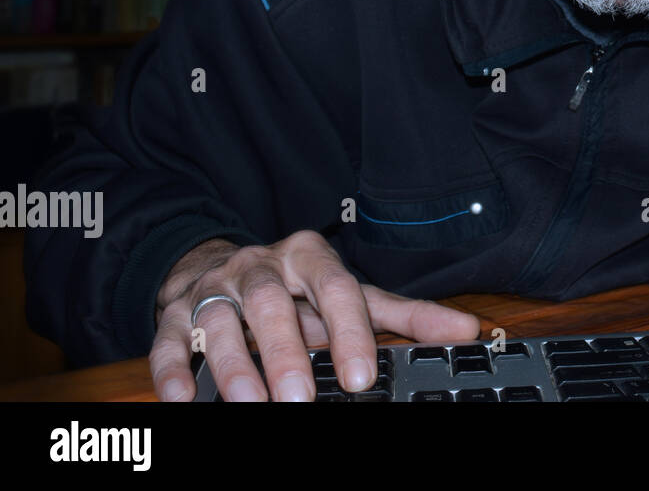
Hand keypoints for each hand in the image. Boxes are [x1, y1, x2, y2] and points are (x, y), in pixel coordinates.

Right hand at [149, 230, 480, 401]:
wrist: (222, 264)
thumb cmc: (298, 289)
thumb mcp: (350, 295)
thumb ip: (404, 315)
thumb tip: (465, 330)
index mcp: (308, 257)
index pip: (334, 289)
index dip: (349, 331)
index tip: (362, 375)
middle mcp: (260, 267)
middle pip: (271, 304)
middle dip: (284, 353)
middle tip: (300, 399)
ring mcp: (215, 288)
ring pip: (220, 321)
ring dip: (233, 365)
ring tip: (250, 405)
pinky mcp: (174, 313)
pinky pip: (168, 338)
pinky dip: (172, 368)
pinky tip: (182, 398)